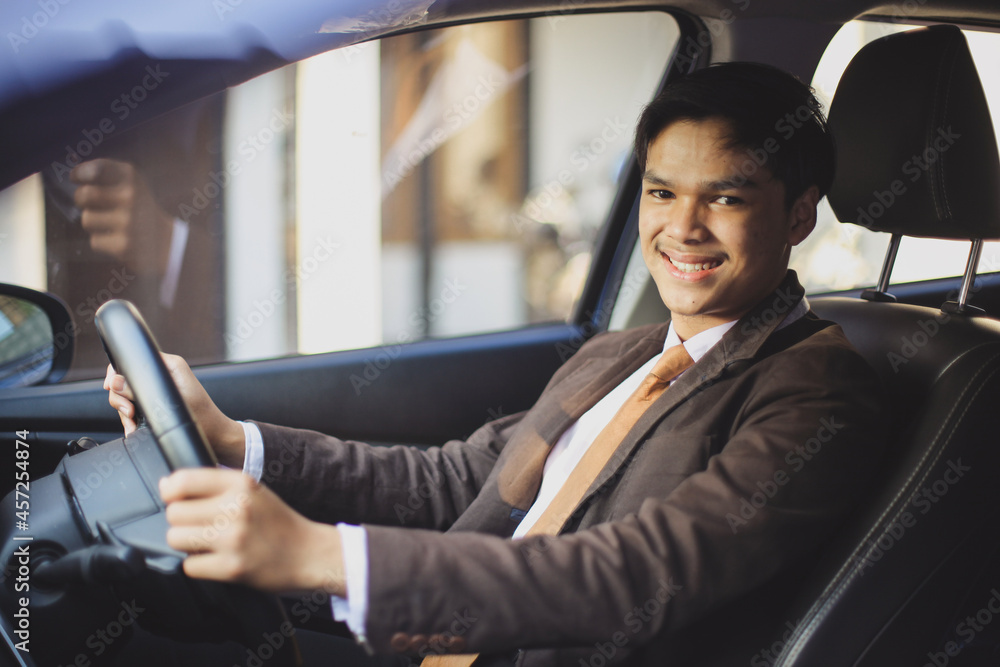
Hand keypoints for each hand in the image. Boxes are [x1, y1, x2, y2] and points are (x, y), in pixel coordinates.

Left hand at [71, 158, 173, 274]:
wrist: (167, 243)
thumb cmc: (140, 210)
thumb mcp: (131, 185)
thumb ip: (105, 174)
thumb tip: (74, 174)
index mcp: (132, 177)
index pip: (98, 168)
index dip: (81, 173)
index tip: (76, 178)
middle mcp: (131, 196)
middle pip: (84, 195)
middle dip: (81, 201)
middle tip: (93, 205)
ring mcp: (127, 222)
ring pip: (87, 219)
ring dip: (94, 224)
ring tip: (111, 225)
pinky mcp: (124, 245)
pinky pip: (95, 241)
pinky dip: (103, 242)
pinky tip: (118, 240)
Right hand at [104, 354, 246, 467]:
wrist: (217, 437)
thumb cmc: (203, 420)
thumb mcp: (169, 405)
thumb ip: (141, 392)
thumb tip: (114, 382)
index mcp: (170, 365)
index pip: (134, 358)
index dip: (116, 372)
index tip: (110, 387)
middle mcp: (164, 373)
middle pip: (125, 379)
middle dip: (120, 399)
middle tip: (129, 413)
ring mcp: (159, 389)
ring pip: (127, 395)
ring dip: (125, 413)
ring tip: (133, 425)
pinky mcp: (158, 402)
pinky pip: (135, 406)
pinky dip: (131, 418)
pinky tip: (134, 428)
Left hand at [160, 468, 345, 595]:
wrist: (310, 554)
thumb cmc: (278, 523)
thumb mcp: (253, 491)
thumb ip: (215, 485)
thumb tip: (168, 485)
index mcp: (241, 484)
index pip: (183, 480)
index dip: (171, 491)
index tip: (175, 498)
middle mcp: (237, 507)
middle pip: (174, 512)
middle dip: (181, 522)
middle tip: (200, 526)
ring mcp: (234, 538)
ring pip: (176, 538)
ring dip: (187, 544)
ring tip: (208, 544)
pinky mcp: (232, 567)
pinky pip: (190, 566)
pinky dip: (199, 566)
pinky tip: (218, 561)